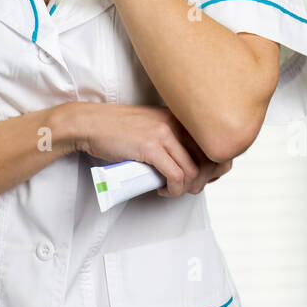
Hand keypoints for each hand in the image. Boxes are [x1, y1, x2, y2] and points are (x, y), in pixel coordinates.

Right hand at [72, 102, 230, 198]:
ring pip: (193, 171)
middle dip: (203, 181)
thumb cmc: (117, 129)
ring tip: (172, 190)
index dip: (215, 166)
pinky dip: (173, 190)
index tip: (206, 178)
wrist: (91, 124)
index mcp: (178, 116)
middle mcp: (175, 122)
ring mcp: (164, 134)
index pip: (212, 143)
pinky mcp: (151, 148)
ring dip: (186, 188)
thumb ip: (171, 137)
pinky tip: (163, 191)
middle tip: (188, 188)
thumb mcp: (151, 125)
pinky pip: (176, 176)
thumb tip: (189, 162)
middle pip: (208, 158)